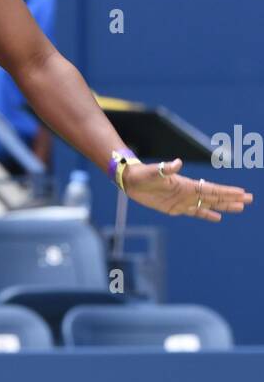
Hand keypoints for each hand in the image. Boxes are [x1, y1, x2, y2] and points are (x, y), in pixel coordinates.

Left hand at [123, 158, 252, 221]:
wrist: (131, 180)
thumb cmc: (142, 175)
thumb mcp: (153, 172)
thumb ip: (165, 169)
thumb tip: (176, 163)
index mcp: (187, 185)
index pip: (212, 190)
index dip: (227, 192)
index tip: (242, 193)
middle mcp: (188, 193)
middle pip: (215, 197)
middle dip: (232, 199)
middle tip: (249, 201)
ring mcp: (183, 201)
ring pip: (208, 205)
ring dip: (224, 207)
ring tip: (240, 208)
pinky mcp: (175, 208)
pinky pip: (195, 213)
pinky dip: (206, 215)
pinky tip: (217, 218)